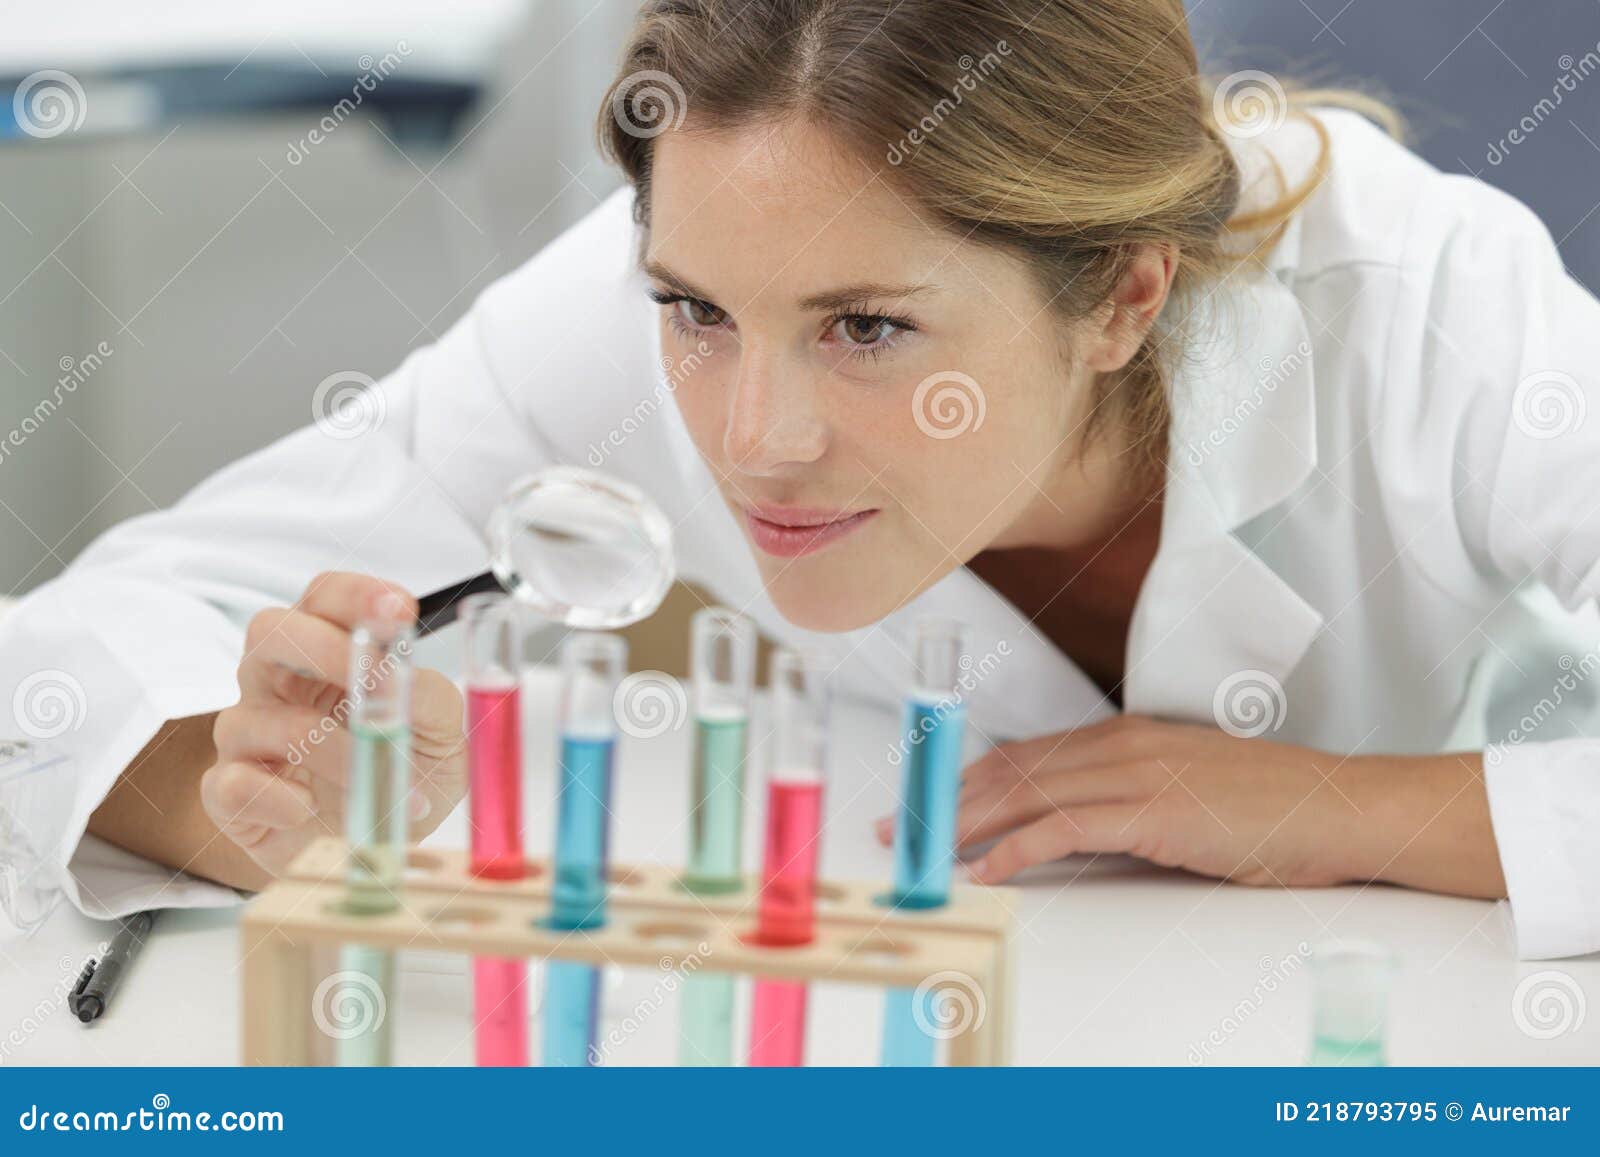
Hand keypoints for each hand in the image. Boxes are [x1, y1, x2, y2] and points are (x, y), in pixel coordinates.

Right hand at [201, 572, 465, 879]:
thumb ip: (430, 701)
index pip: (325, 599)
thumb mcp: (441, 737)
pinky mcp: (230, 794)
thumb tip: (407, 681)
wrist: (378, 850)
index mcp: (328, 653)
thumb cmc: (405, 775)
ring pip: (258, 718)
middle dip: (322, 647)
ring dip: (329, 748)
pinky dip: (274, 796)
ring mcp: (247, 736)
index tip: (400, 609)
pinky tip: (309, 807)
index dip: (356, 596)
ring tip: (382, 780)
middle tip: (374, 675)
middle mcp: (278, 683)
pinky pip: (231, 783)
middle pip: (269, 632)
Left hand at [874, 715, 1502, 895]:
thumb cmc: (1272, 808)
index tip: (930, 799)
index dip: (969, 777)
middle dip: (947, 799)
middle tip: (899, 825)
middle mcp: (1119, 745)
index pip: (1026, 754)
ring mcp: (1133, 774)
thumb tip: (1077, 829)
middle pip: (1011, 769)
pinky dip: (1015, 849)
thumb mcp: (1186, 791)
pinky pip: (1062, 828)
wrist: (1338, 809)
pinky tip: (986, 868)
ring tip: (924, 849)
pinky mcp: (1150, 811)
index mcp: (1125, 736)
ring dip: (966, 825)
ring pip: (1025, 795)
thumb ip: (1128, 800)